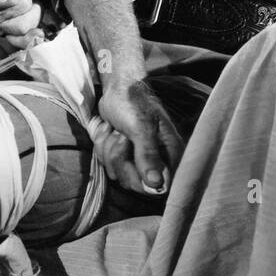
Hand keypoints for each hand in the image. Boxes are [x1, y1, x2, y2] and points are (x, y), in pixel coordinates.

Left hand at [95, 80, 184, 195]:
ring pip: (118, 174)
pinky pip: (108, 165)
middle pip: (134, 184)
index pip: (160, 187)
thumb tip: (155, 184)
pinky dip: (103, 147)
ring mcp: (139, 160)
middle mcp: (157, 160)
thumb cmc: (133, 102)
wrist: (117, 88)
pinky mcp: (123, 156)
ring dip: (110, 150)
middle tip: (123, 136)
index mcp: (171, 153)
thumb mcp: (141, 126)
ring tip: (117, 130)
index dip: (141, 179)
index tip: (133, 158)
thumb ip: (148, 154)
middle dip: (120, 158)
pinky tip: (110, 131)